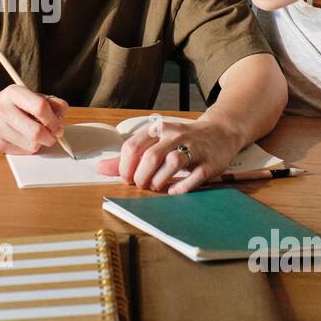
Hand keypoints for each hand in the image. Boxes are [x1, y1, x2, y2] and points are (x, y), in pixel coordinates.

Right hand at [0, 85, 67, 153]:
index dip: (53, 119)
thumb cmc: (13, 104)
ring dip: (41, 143)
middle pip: (36, 131)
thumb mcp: (31, 96)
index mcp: (13, 93)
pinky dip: (30, 147)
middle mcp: (2, 109)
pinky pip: (24, 152)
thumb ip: (51, 103)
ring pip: (32, 145)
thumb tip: (61, 117)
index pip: (40, 107)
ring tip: (38, 135)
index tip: (57, 123)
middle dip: (51, 136)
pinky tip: (25, 138)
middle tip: (53, 134)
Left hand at [95, 116, 243, 194]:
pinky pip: (194, 176)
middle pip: (150, 157)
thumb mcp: (155, 142)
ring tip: (157, 186)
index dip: (124, 167)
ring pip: (172, 163)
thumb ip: (129, 157)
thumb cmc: (182, 140)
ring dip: (159, 180)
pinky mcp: (209, 162)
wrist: (220, 132)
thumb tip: (100, 168)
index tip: (127, 178)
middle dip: (141, 177)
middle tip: (141, 185)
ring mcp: (194, 147)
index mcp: (157, 129)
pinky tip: (173, 191)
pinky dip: (181, 187)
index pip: (132, 146)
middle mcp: (175, 135)